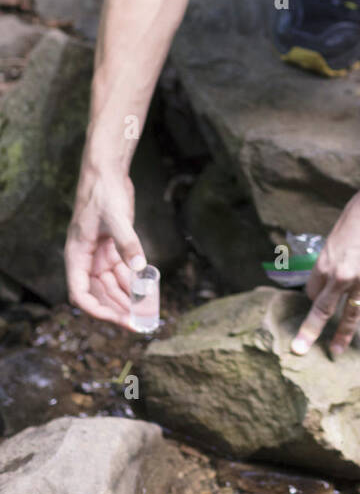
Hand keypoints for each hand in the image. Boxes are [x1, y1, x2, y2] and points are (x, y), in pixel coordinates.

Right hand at [65, 168, 145, 329]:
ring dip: (127, 298)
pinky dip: (133, 282)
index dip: (95, 309)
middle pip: (99, 293)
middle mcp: (86, 259)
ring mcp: (100, 254)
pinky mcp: (113, 248)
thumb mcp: (116, 217)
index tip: (115, 318)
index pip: (80, 292)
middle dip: (116, 308)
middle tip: (137, 321)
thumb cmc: (103, 192)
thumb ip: (128, 242)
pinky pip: (123, 271)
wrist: (107, 172)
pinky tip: (147, 290)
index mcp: (77, 254)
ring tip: (145, 311)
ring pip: (112, 285)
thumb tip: (140, 267)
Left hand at [291, 175, 359, 357]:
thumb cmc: (358, 213)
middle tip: (300, 348)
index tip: (315, 299)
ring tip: (337, 350)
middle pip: (324, 310)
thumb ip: (332, 257)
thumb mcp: (335, 234)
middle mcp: (342, 275)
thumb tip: (333, 270)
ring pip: (352, 314)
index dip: (312, 296)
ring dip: (344, 334)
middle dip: (310, 331)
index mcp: (325, 263)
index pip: (312, 291)